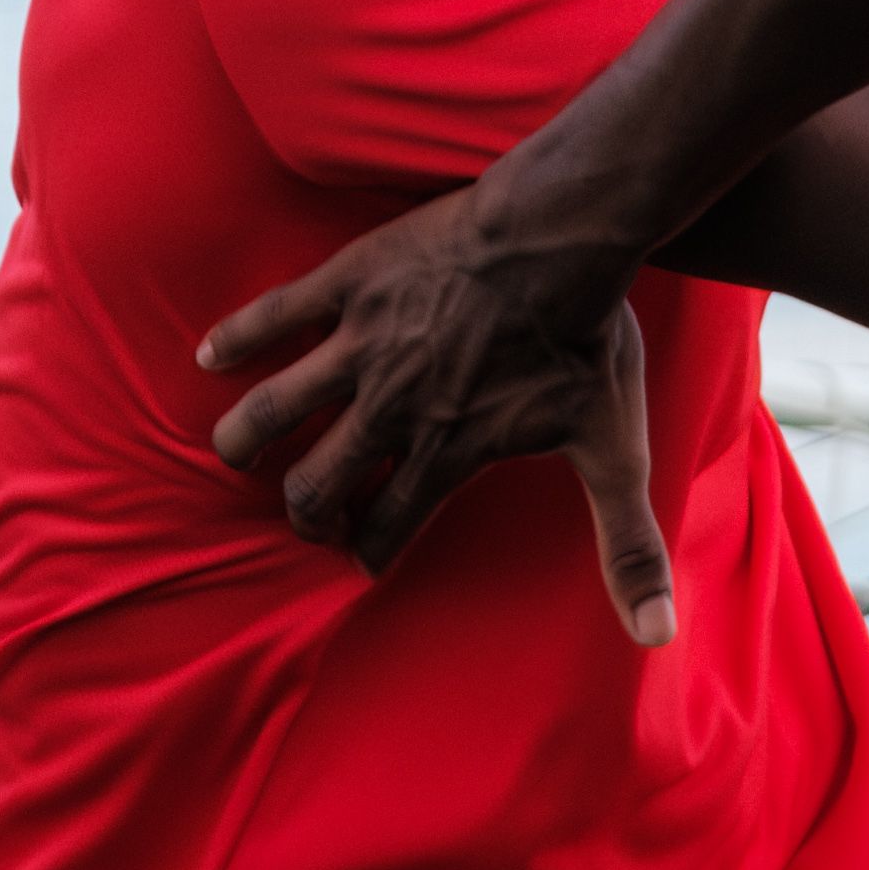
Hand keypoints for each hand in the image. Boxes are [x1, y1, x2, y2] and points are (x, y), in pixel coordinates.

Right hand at [202, 176, 670, 588]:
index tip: (364, 552)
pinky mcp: (349, 283)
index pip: (385, 527)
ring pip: (276, 409)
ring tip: (235, 454)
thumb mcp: (613, 448)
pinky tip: (210, 357)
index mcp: (446, 451)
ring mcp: (362, 344)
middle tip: (304, 510)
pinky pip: (275, 316)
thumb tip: (658, 638)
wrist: (563, 232)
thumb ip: (630, 547)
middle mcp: (392, 409)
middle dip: (304, 510)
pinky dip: (237, 338)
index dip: (369, 550)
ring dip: (248, 439)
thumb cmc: (587, 336)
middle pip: (316, 485)